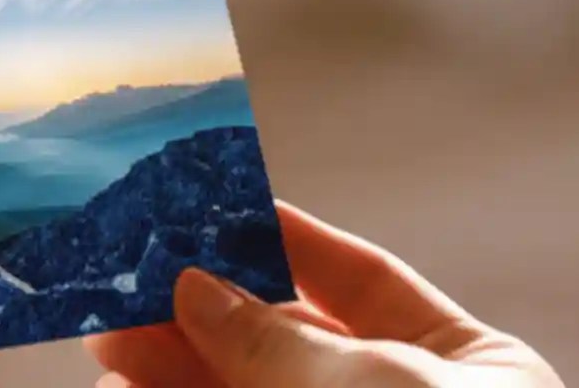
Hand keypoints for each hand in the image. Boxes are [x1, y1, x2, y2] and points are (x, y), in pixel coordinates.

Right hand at [86, 201, 564, 387]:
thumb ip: (274, 341)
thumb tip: (196, 286)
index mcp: (468, 370)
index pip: (364, 282)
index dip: (287, 242)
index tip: (214, 209)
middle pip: (284, 344)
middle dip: (204, 313)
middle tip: (129, 289)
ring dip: (172, 371)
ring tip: (110, 346)